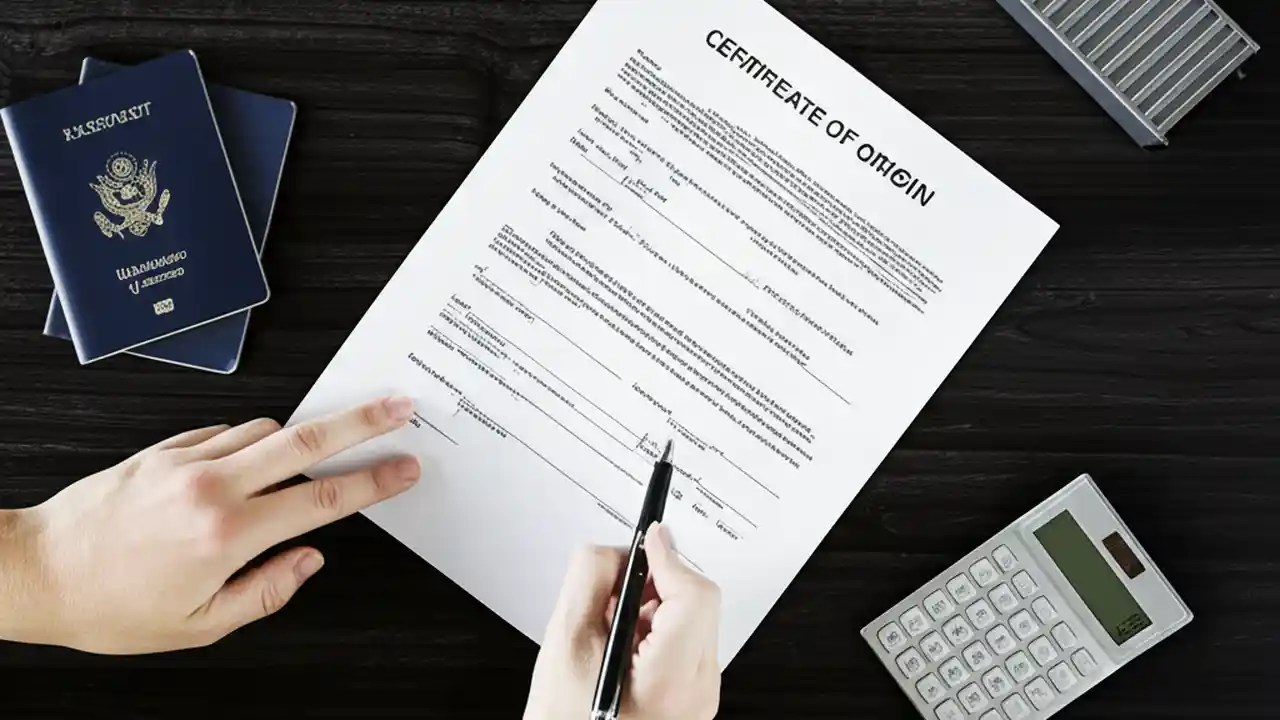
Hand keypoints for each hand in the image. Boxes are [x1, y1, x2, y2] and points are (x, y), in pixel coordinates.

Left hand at [0, 395, 419, 653]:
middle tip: (397, 407)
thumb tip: (310, 560)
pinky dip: (247, 442)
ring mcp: (186, 461)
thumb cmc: (111, 606)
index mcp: (228, 535)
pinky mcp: (163, 449)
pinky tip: (246, 464)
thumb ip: (268, 590)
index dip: (372, 482)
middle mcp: (211, 488)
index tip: (403, 469)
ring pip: (265, 429)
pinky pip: (224, 432)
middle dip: (360, 422)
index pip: (321, 499)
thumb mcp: (199, 626)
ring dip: (297, 438)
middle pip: (305, 440)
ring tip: (312, 454)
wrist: (38, 573)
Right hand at [523, 523, 720, 719]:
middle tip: (612, 592)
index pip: (694, 595)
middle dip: (656, 584)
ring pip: (691, 620)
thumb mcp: (564, 642)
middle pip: (696, 603)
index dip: (669, 558)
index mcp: (671, 680)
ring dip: (653, 608)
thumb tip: (617, 549)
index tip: (650, 537)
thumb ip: (591, 579)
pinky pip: (685, 644)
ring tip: (610, 630)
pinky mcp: (692, 697)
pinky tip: (622, 649)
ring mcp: (700, 697)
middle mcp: (697, 690)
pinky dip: (655, 632)